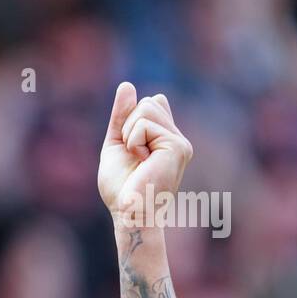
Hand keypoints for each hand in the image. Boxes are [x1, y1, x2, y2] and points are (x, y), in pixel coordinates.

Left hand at [97, 82, 193, 225]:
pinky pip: (144, 123)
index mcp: (165, 138)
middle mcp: (176, 139)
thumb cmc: (121, 188)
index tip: (129, 147)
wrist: (129, 212)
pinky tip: (142, 161)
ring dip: (130, 133)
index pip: (152, 103)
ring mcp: (180, 142)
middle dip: (128, 125)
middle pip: (148, 102)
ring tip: (138, 158)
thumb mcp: (116, 144)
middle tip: (133, 155)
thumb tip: (127, 85)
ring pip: (147, 108)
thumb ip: (121, 116)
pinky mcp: (177, 146)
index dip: (131, 118)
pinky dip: (133, 141)